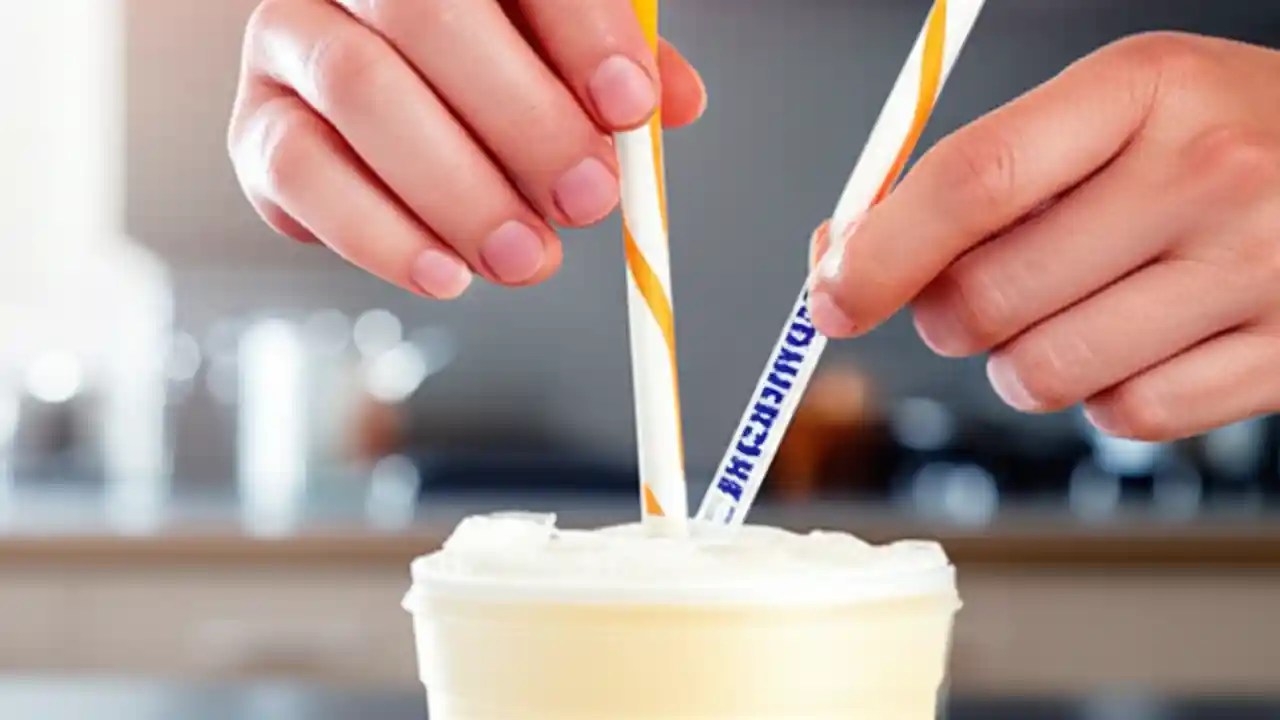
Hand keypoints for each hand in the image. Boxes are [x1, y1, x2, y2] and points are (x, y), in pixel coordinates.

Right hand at [228, 0, 704, 298]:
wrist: (375, 94)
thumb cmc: (487, 73)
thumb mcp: (559, 55)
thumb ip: (613, 67)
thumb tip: (675, 102)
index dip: (580, 32)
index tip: (631, 108)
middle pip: (426, 14)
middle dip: (523, 118)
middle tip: (589, 199)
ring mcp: (292, 40)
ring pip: (361, 92)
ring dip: (458, 189)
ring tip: (527, 256)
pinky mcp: (255, 126)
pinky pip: (302, 175)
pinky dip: (381, 235)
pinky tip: (447, 274)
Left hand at [810, 32, 1279, 440]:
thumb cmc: (1216, 136)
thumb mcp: (1107, 111)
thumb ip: (980, 176)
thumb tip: (848, 253)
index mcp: (1142, 90)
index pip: (972, 181)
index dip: (880, 253)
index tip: (831, 296)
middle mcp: (1206, 174)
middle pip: (989, 297)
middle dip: (949, 315)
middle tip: (980, 293)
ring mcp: (1254, 272)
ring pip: (1042, 374)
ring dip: (1020, 362)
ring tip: (1071, 312)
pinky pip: (1123, 419)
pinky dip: (1103, 396)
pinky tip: (1140, 341)